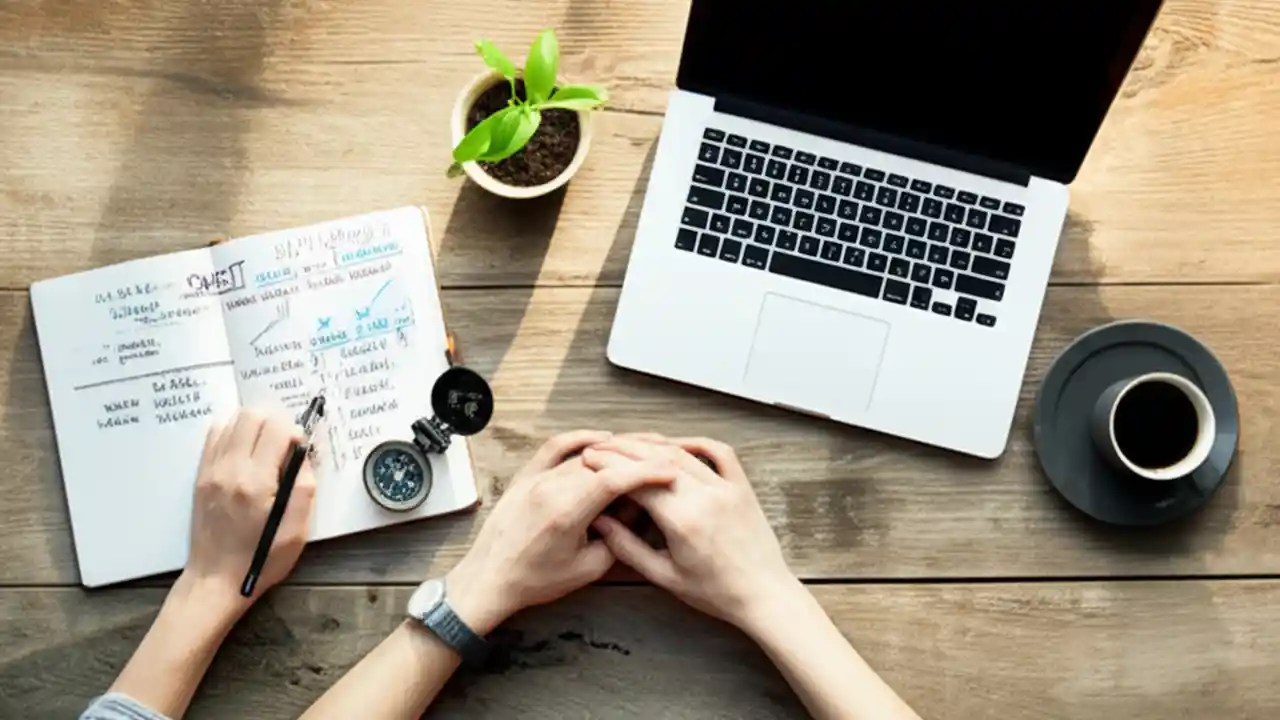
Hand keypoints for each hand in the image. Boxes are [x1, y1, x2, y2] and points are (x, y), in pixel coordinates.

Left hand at [181, 409, 317, 617]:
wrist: (214, 580)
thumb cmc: (261, 560)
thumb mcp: (296, 532)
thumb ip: (305, 489)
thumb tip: (305, 454)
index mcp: (256, 483)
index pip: (276, 429)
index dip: (296, 432)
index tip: (302, 451)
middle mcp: (229, 469)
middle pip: (252, 416)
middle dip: (275, 422)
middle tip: (286, 446)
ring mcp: (210, 470)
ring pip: (231, 421)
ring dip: (254, 426)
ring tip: (266, 449)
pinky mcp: (200, 476)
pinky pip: (214, 435)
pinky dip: (234, 433)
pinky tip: (246, 452)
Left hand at [445, 431, 676, 633]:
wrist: (490, 579)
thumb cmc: (534, 580)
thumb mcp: (587, 568)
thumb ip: (617, 537)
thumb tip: (637, 512)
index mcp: (566, 511)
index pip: (615, 479)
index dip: (646, 472)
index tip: (668, 470)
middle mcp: (550, 487)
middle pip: (603, 461)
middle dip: (636, 459)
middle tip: (661, 460)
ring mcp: (535, 478)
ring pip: (584, 453)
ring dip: (614, 451)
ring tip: (640, 450)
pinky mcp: (525, 476)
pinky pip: (555, 447)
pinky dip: (580, 438)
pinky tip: (601, 438)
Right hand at [583, 436, 798, 631]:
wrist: (763, 596)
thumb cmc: (717, 593)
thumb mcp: (665, 577)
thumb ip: (628, 547)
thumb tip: (600, 522)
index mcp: (683, 520)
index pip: (638, 481)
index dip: (609, 466)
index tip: (590, 459)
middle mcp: (705, 497)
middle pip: (657, 459)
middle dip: (624, 448)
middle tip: (601, 446)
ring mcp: (726, 488)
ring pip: (684, 452)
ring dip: (653, 443)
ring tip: (629, 443)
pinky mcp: (742, 488)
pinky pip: (720, 453)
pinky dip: (697, 443)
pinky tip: (678, 443)